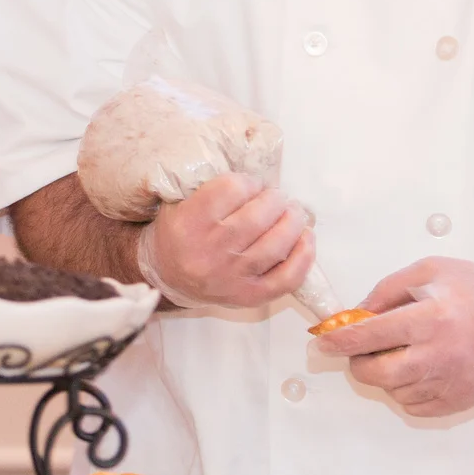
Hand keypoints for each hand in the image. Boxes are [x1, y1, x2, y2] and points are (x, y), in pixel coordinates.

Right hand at [135, 173, 315, 309]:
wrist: (167, 277)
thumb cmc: (178, 234)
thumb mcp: (181, 203)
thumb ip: (212, 188)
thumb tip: (259, 178)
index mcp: (190, 222)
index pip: (232, 189)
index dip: (249, 182)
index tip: (252, 184)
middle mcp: (210, 251)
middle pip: (258, 216)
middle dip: (275, 199)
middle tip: (277, 196)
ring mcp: (232, 277)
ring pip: (276, 244)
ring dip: (293, 221)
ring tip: (294, 212)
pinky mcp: (249, 296)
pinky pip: (287, 277)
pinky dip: (304, 256)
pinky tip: (306, 238)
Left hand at [315, 257, 473, 417]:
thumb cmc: (473, 290)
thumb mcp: (428, 272)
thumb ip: (386, 291)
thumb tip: (354, 315)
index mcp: (432, 317)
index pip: (372, 335)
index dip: (341, 341)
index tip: (322, 343)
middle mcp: (441, 354)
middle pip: (378, 373)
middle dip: (359, 363)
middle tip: (361, 351)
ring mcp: (451, 382)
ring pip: (395, 390)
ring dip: (386, 375)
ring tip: (403, 353)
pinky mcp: (459, 400)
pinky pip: (414, 406)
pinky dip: (406, 391)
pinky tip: (419, 369)